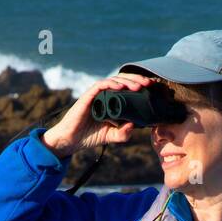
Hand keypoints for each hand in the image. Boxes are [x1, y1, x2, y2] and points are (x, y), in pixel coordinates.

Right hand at [41, 72, 155, 157]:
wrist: (70, 140)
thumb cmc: (88, 136)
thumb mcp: (110, 136)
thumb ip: (122, 134)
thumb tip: (135, 125)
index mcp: (110, 101)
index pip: (126, 88)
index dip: (138, 85)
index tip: (151, 88)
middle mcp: (104, 94)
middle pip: (122, 80)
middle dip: (137, 79)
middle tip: (149, 84)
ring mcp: (96, 94)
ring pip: (113, 80)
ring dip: (127, 81)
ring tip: (139, 86)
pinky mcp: (88, 96)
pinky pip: (101, 85)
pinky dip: (112, 84)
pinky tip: (121, 87)